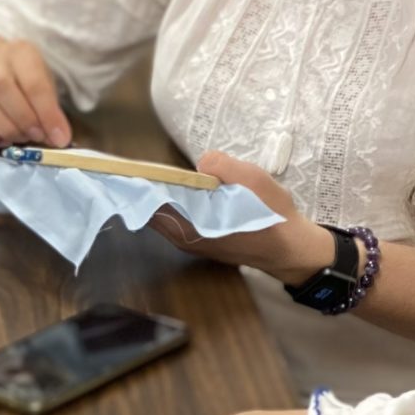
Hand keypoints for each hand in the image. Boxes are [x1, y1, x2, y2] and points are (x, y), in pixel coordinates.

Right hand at [0, 38, 71, 149]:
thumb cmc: (30, 80)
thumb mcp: (48, 86)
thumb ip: (52, 111)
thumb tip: (58, 138)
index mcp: (21, 52)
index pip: (33, 83)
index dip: (47, 114)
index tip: (59, 138)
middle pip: (2, 88)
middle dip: (24, 119)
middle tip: (38, 135)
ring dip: (7, 128)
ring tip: (23, 137)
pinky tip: (4, 139)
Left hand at [150, 151, 330, 282]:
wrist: (293, 249)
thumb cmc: (273, 216)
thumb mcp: (252, 180)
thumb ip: (221, 166)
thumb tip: (202, 165)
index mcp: (190, 228)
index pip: (151, 205)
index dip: (136, 186)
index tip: (121, 169)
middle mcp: (186, 239)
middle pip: (153, 211)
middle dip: (144, 190)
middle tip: (132, 167)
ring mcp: (194, 242)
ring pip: (166, 216)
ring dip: (160, 196)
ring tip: (152, 174)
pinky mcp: (205, 240)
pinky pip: (180, 219)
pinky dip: (175, 204)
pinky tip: (181, 189)